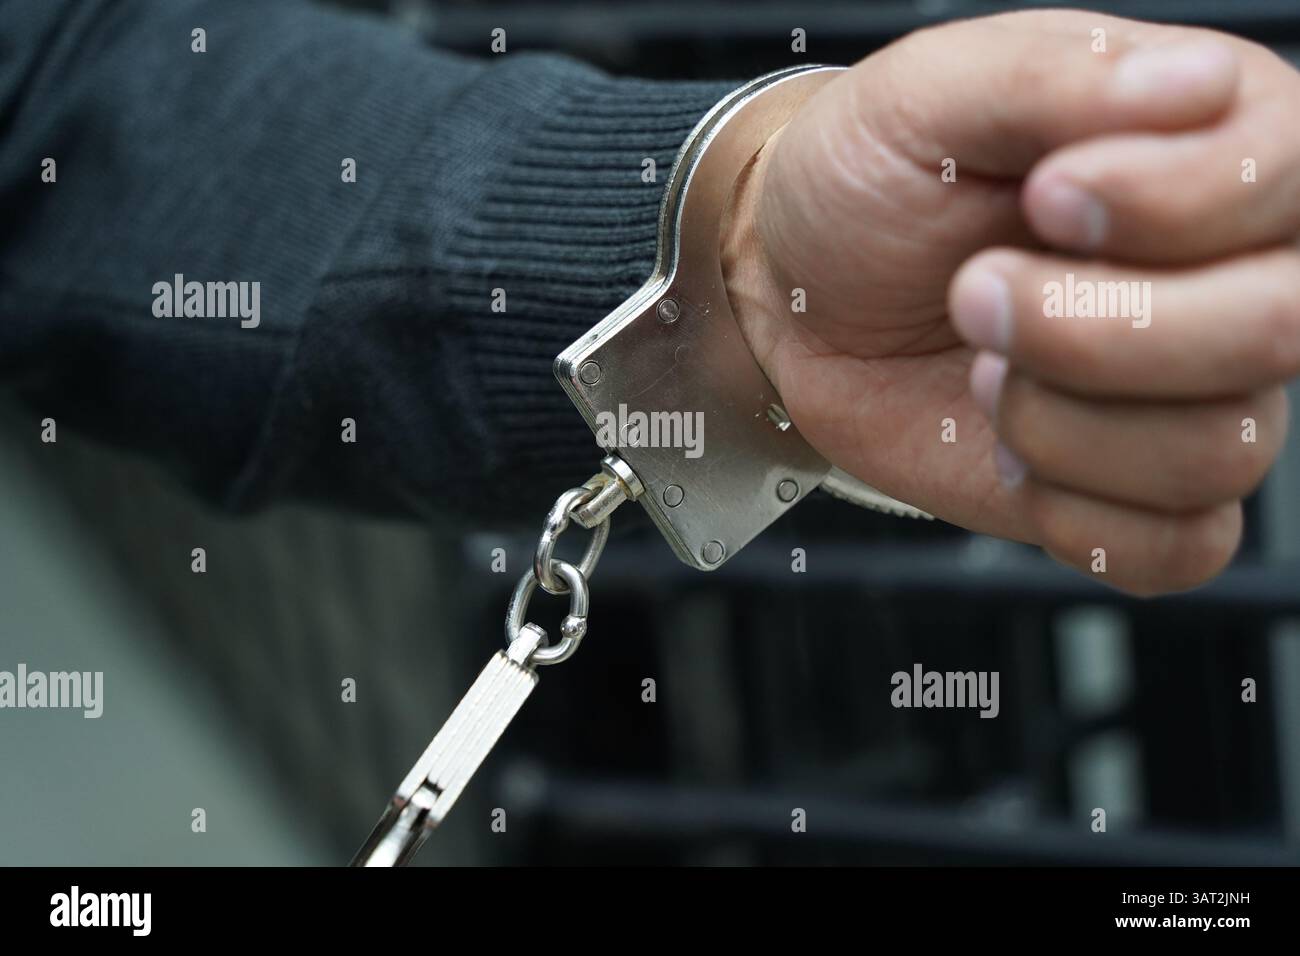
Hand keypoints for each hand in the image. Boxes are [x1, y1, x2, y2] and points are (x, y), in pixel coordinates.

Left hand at [723, 10, 1299, 594]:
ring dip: (1062, 421)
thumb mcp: (926, 93)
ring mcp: (1185, 392)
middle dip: (1093, 327)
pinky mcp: (1132, 490)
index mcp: (1205, 144)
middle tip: (975, 292)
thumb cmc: (869, 185)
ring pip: (1222, 449)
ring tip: (980, 370)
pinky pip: (1178, 547)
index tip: (1043, 199)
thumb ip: (1051, 80)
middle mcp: (1224, 272)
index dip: (1166, 206)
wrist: (801, 296)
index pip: (1285, 180)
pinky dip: (1078, 516)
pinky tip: (1007, 453)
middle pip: (1276, 328)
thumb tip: (1194, 86)